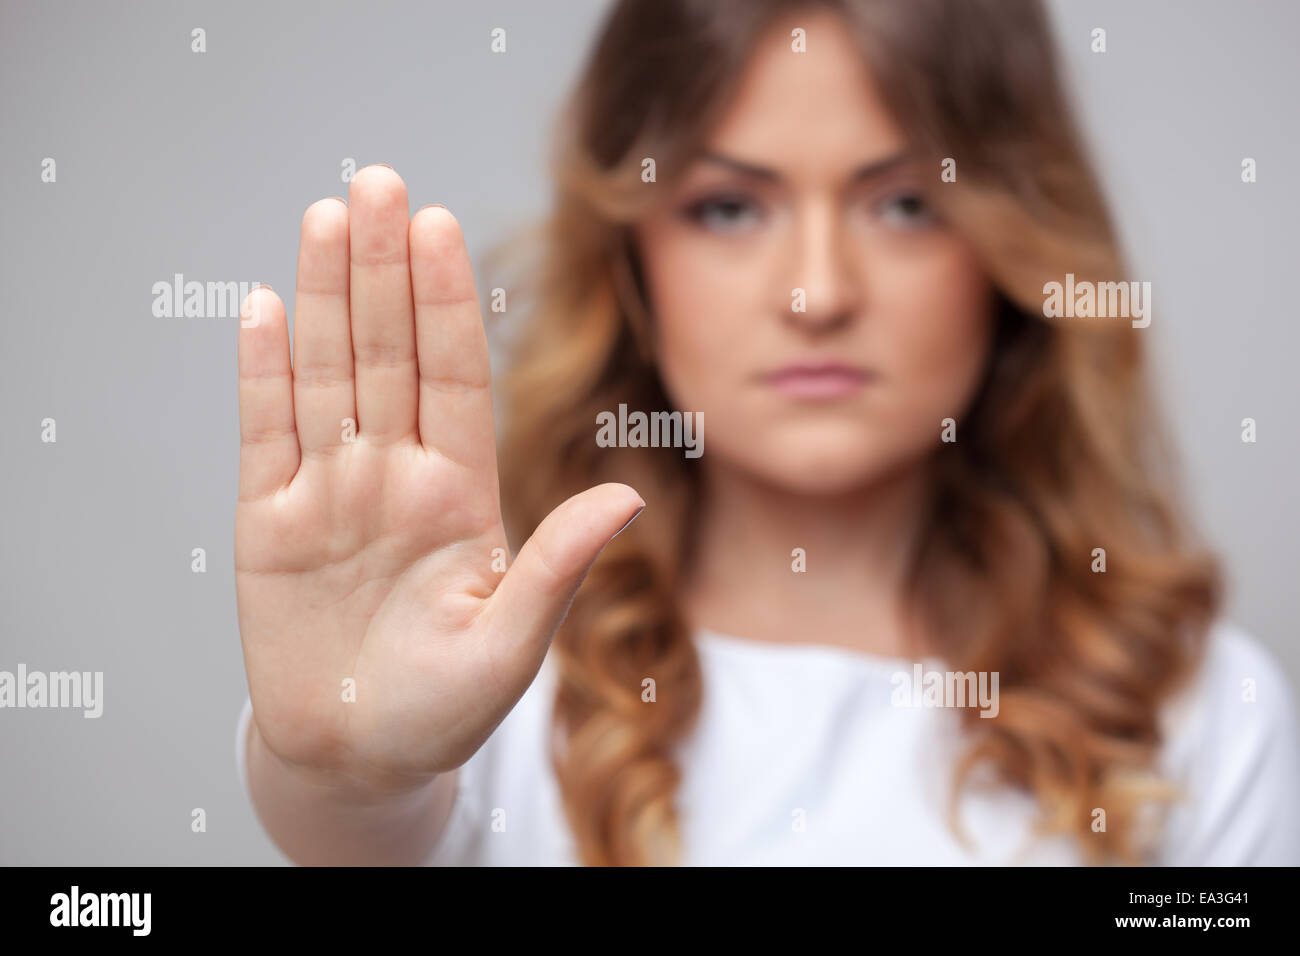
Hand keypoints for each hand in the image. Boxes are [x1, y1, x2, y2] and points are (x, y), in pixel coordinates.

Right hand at [235, 165, 642, 791]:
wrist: (358, 754)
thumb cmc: (443, 709)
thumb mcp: (509, 646)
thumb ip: (555, 568)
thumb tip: (625, 498)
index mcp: (460, 493)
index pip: (454, 377)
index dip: (446, 304)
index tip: (441, 227)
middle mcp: (396, 474)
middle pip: (387, 354)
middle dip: (382, 271)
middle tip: (378, 182)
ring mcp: (331, 490)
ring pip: (326, 375)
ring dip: (321, 297)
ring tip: (325, 217)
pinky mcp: (269, 521)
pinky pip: (264, 435)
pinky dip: (261, 375)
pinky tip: (262, 308)